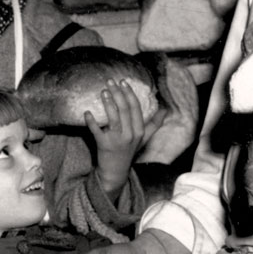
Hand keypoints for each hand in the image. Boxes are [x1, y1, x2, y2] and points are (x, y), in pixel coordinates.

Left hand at [85, 81, 166, 197]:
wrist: (115, 172)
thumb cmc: (129, 152)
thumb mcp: (144, 139)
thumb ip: (154, 125)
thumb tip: (165, 111)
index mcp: (139, 131)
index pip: (135, 108)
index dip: (129, 94)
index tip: (123, 82)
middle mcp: (130, 135)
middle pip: (124, 110)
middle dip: (118, 93)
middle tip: (110, 81)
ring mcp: (117, 140)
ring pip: (113, 118)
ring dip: (108, 103)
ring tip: (103, 91)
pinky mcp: (104, 145)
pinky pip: (97, 131)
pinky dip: (92, 121)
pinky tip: (87, 112)